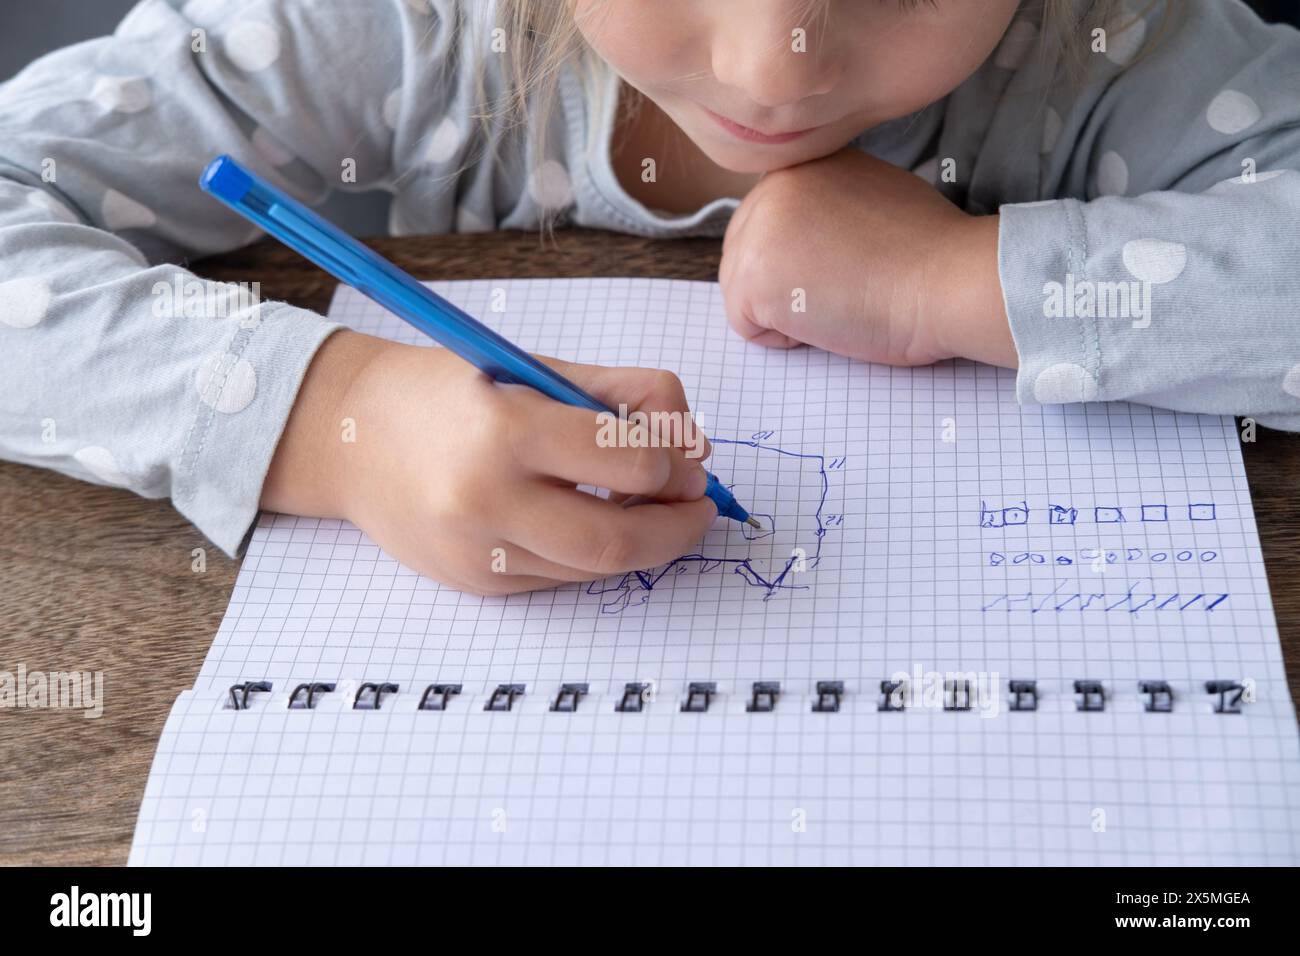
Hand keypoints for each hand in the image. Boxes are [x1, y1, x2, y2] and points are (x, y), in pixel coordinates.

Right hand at [262, 331, 717, 595]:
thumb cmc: (448, 390)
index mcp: (506, 432)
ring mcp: (478, 554)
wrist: (348, 437)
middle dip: (678, 528)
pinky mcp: (477, 585)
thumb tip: (695, 443)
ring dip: (645, 545)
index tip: (690, 455)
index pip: (628, 462)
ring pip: (594, 569)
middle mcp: (487, 503)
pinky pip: (562, 578)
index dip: (676, 462)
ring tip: (658, 511)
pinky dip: (597, 555)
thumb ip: (622, 395)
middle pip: (618, 541)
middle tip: (700, 507)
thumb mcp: (535, 367)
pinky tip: (603, 523)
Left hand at [719, 147, 1016, 367]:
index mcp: (803, 163)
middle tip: (846, 285)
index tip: (848, 263)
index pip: (769, 226)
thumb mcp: (871, 194)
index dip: (804, 261)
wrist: (946, 278)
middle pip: (746, 257)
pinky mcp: (752, 277)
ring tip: (841, 297)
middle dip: (786, 285)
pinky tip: (829, 317)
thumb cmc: (929, 251)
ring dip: (786, 310)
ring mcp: (756, 230)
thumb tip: (804, 237)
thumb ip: (827, 204)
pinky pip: (746, 325)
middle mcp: (772, 185)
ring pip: (743, 292)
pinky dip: (783, 337)